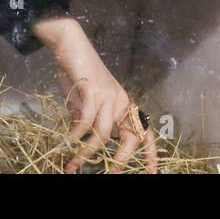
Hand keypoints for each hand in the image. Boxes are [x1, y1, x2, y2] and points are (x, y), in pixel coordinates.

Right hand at [30, 15, 158, 173]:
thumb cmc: (78, 70)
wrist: (70, 43)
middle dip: (121, 160)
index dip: (150, 153)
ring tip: (72, 165)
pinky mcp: (92, 90)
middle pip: (130, 138)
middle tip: (110, 175)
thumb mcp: (84, 99)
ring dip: (87, 153)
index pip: (144, 130)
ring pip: (104, 135)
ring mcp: (108, 95)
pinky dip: (75, 135)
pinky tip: (67, 141)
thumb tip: (80, 138)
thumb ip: (85, 118)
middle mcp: (120, 100)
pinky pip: (86, 121)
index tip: (153, 172)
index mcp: (123, 103)